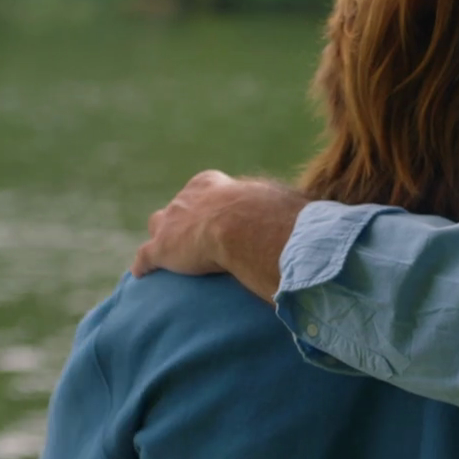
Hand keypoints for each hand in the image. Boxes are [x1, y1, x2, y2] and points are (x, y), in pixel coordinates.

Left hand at [131, 169, 310, 301]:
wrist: (243, 226)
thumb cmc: (267, 214)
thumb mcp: (276, 204)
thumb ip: (284, 211)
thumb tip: (315, 223)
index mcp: (212, 183)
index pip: (203, 189)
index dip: (208, 204)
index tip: (216, 215)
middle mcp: (187, 197)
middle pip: (177, 207)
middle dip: (182, 220)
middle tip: (192, 237)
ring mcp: (171, 221)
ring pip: (158, 227)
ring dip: (163, 240)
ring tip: (169, 255)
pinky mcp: (161, 249)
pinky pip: (144, 258)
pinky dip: (144, 266)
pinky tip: (143, 276)